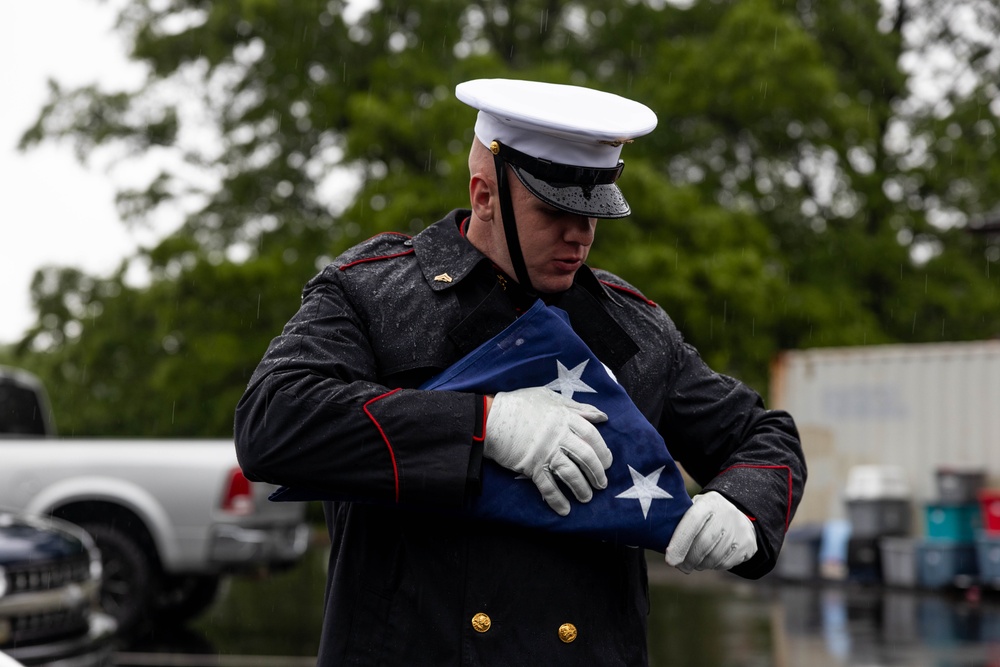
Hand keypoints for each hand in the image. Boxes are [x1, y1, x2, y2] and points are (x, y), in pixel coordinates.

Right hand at [484, 387, 612, 515]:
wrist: (490, 418)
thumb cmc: (519, 404)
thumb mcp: (549, 397)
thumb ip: (576, 406)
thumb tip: (602, 416)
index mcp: (564, 417)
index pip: (592, 435)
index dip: (603, 450)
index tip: (607, 462)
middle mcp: (558, 435)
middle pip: (586, 457)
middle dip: (597, 473)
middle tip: (602, 484)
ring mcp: (545, 452)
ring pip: (571, 474)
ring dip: (581, 488)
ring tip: (587, 498)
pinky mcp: (531, 466)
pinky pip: (547, 486)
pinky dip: (557, 500)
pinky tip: (564, 510)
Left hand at [665, 491, 756, 572]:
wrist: (738, 515)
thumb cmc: (706, 515)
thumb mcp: (694, 508)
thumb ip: (679, 521)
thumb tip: (655, 541)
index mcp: (709, 502)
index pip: (692, 522)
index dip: (680, 542)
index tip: (669, 560)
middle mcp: (727, 513)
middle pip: (704, 543)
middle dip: (689, 559)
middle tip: (681, 566)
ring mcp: (740, 529)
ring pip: (715, 557)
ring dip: (700, 564)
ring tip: (693, 564)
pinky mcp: (748, 544)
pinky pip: (726, 562)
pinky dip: (714, 566)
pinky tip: (709, 561)